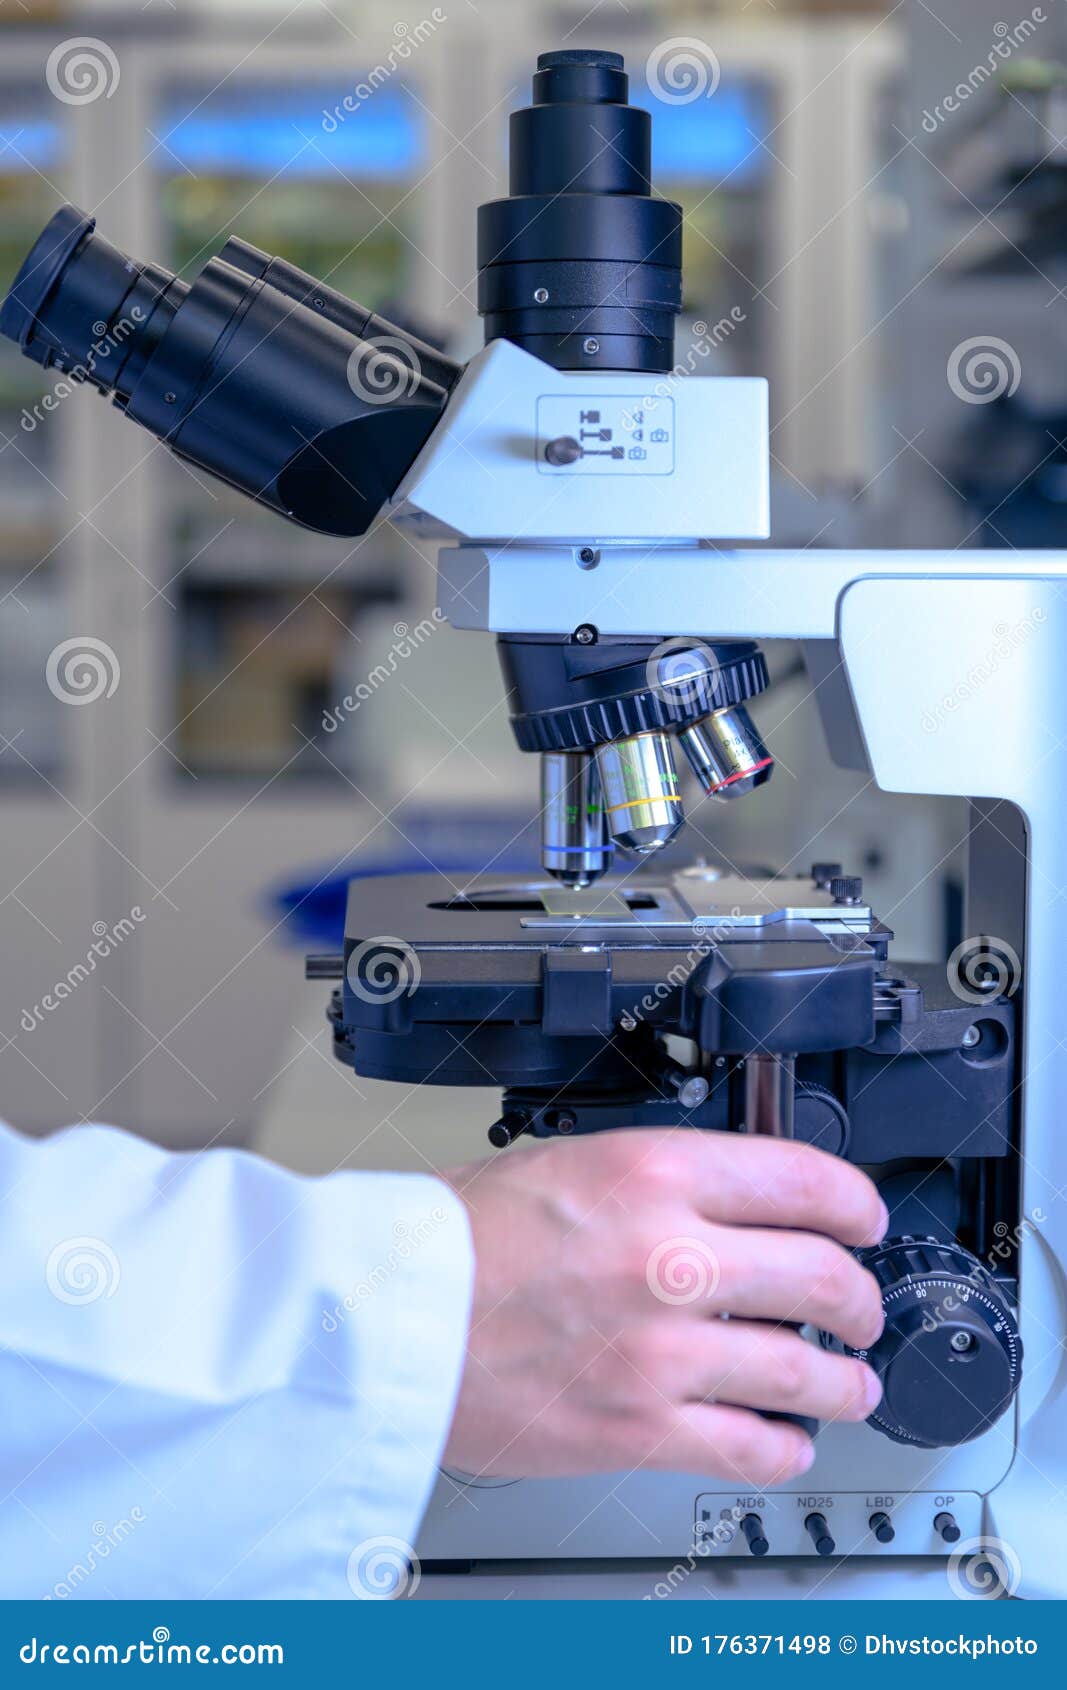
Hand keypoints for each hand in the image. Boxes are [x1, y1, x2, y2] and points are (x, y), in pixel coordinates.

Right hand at [442, 1129, 887, 1486]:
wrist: (384, 1318)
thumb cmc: (450, 1239)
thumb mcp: (565, 1159)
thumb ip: (655, 1178)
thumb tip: (722, 1197)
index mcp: (652, 1174)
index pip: (805, 1180)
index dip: (856, 1204)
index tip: (863, 1219)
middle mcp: (672, 1256)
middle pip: (825, 1276)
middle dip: (860, 1299)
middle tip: (861, 1308)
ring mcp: (662, 1348)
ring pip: (808, 1371)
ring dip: (844, 1382)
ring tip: (848, 1385)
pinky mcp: (640, 1428)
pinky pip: (752, 1449)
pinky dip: (786, 1449)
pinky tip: (786, 1441)